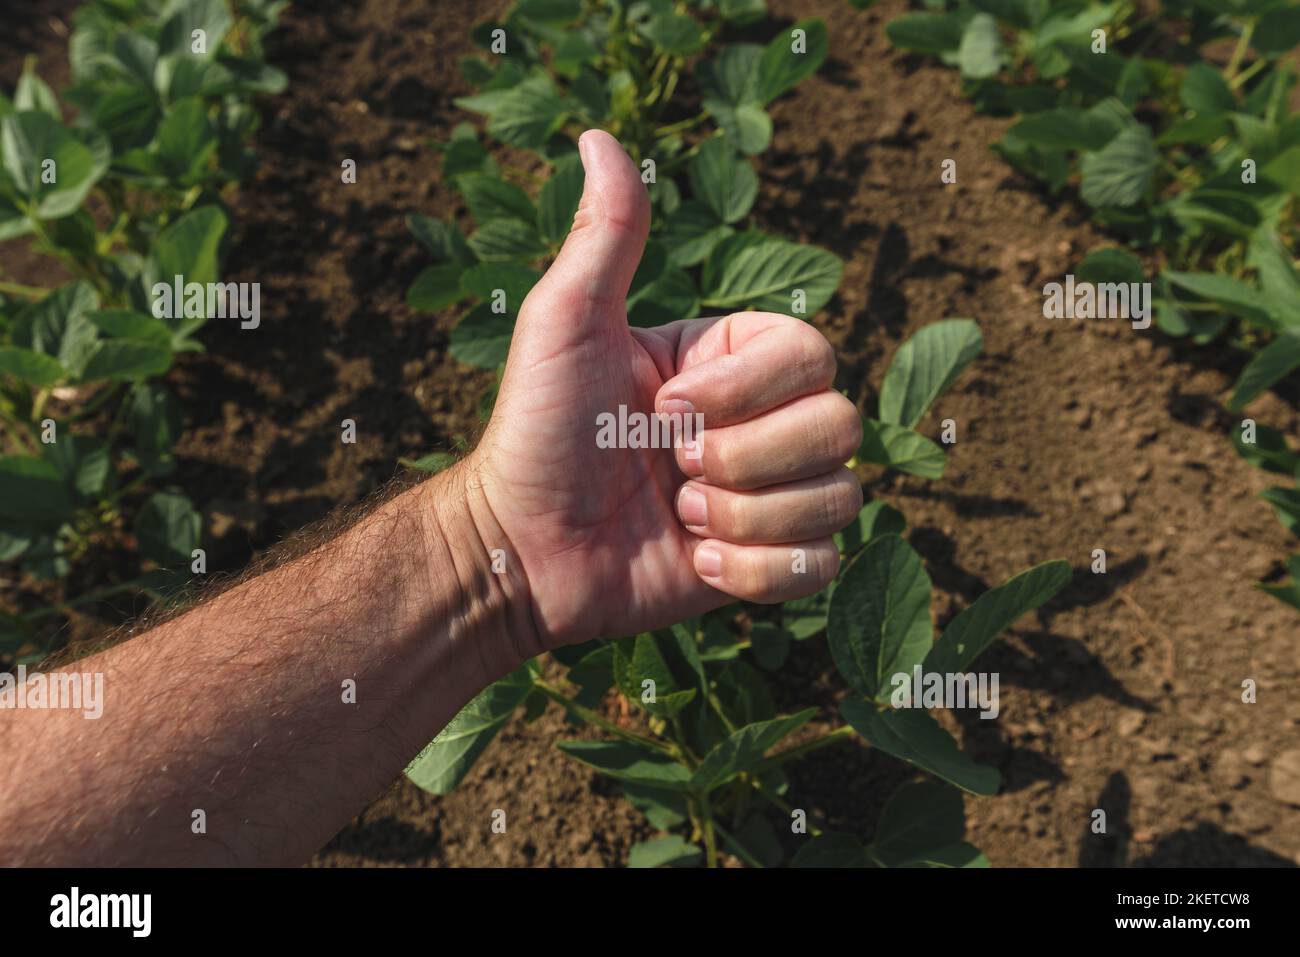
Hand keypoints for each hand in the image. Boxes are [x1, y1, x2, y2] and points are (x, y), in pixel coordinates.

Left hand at [461, 130, 861, 652]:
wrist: (522, 548)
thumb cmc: (537, 431)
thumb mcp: (565, 324)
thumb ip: (605, 235)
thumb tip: (600, 136)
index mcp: (731, 362)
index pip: (812, 354)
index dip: (747, 392)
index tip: (664, 411)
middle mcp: (762, 422)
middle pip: (841, 426)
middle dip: (748, 460)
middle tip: (671, 470)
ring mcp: (770, 493)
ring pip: (841, 497)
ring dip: (747, 518)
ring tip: (678, 515)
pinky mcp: (768, 562)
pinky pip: (821, 564)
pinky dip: (758, 572)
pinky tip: (696, 563)